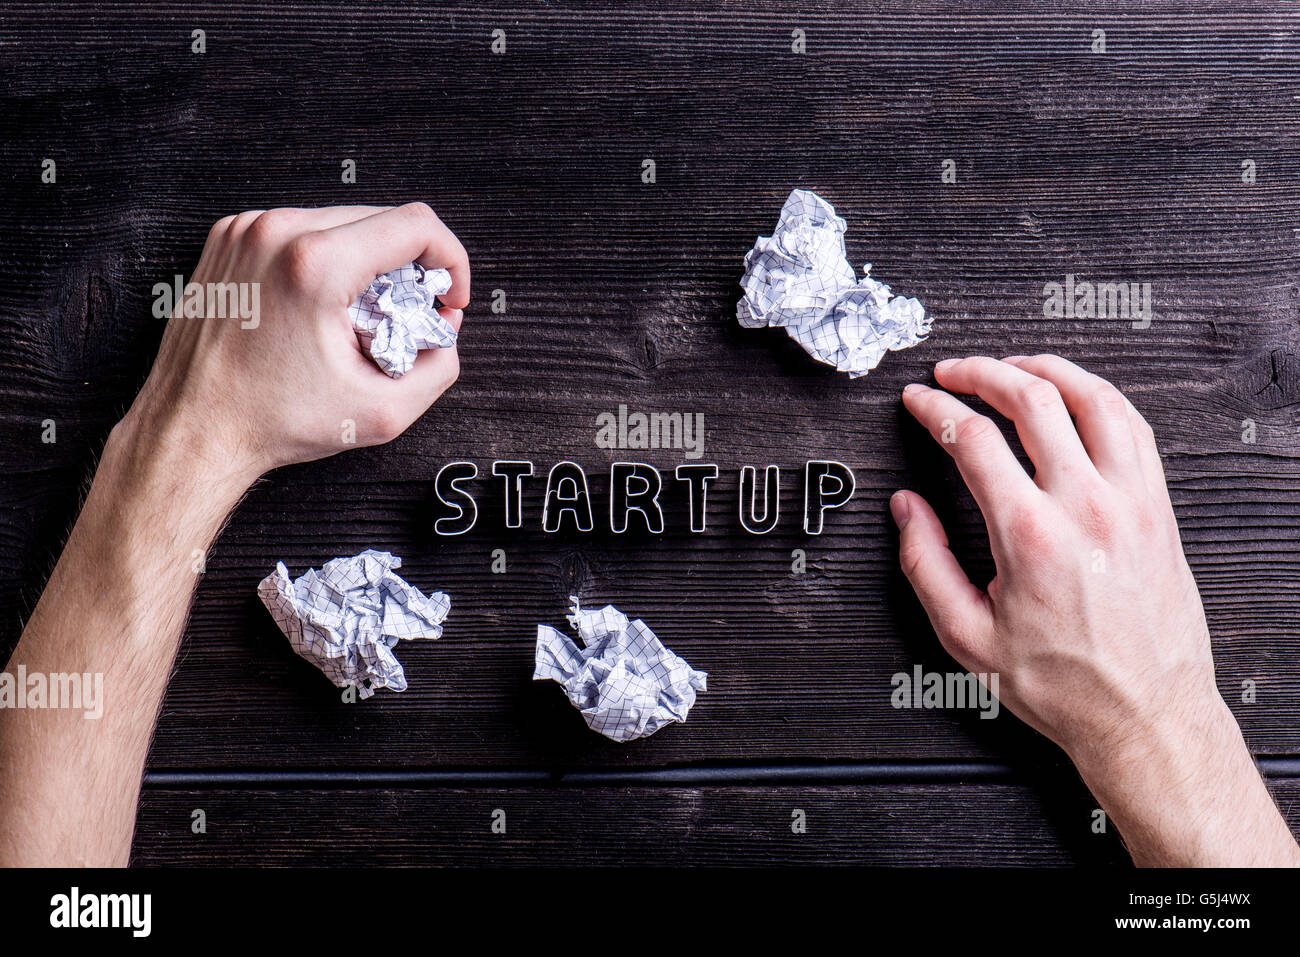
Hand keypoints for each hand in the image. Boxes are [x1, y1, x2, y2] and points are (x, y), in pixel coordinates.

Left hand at [126, 203, 469, 479]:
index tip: (449, 296)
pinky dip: (324, 261)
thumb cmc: (269, 421)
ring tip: (360, 316)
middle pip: (381, 219)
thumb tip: (448, 335)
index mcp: (316, 264)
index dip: (451, 259)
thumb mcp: (382, 411)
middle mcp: (277, 233)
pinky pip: (299, 231)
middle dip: (411, 266)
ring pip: (340, 222)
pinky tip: (320, 307)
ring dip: (367, 262)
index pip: (416, 225)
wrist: (192, 430)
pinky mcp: (228, 238)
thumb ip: (440, 367)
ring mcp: (246, 230)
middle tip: (409, 315)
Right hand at [893, 354, 1298, 865]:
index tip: (918, 401)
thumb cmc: (1065, 684)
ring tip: (1013, 364)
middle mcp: (1086, 507)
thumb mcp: (967, 637)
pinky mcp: (1159, 508)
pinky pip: (1134, 426)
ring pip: (1092, 397)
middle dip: (981, 371)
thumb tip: (907, 511)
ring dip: (1046, 368)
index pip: (972, 438)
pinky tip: (1076, 396)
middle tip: (953, 371)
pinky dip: (1099, 396)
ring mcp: (1131, 501)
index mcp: (1030, 535)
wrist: (1145, 713)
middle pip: (1031, 398)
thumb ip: (925, 565)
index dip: (934, 408)